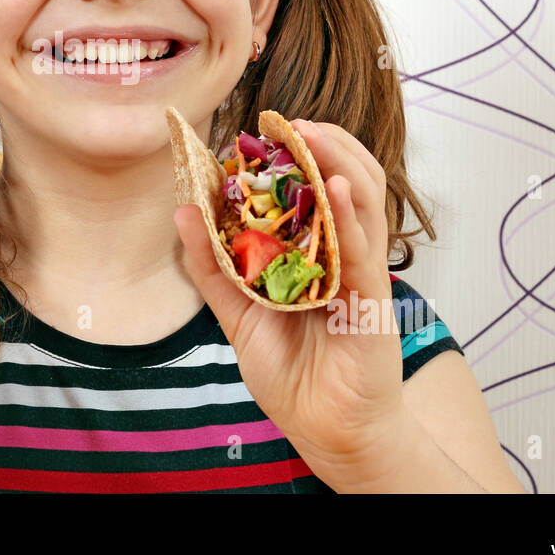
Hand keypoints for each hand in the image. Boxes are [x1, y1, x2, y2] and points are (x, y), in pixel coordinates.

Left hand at [173, 119, 403, 478]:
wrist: (327, 433)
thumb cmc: (293, 375)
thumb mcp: (238, 315)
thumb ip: (213, 266)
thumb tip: (183, 211)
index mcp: (316, 253)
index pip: (313, 189)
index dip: (294, 155)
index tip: (260, 130)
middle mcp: (343, 255)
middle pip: (348, 182)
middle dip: (323, 145)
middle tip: (288, 122)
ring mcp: (362, 274)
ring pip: (364, 203)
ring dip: (341, 162)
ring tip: (313, 135)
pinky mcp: (372, 302)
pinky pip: (364, 251)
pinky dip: (351, 217)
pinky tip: (336, 188)